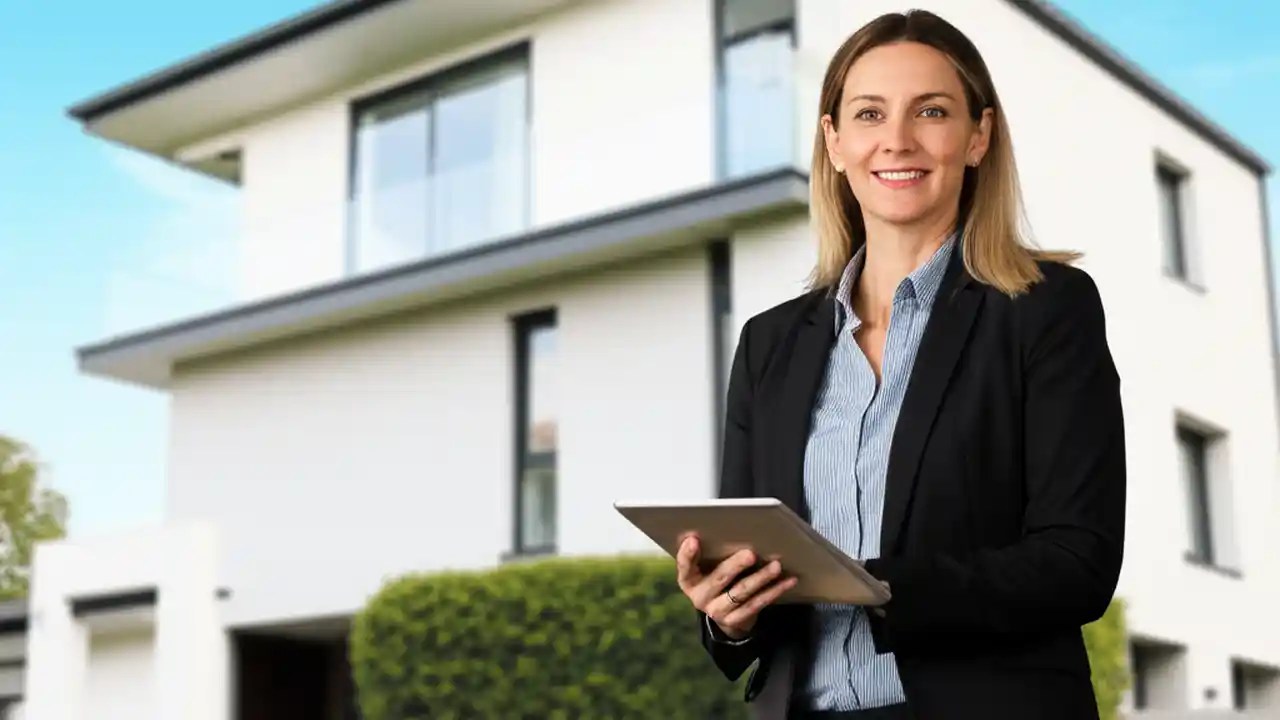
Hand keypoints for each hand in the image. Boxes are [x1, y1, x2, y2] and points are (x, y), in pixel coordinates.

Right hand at [675, 534, 798, 639]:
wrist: (724, 613)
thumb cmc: (717, 579)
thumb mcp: (708, 568)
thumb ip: (713, 553)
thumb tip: (733, 527)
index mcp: (689, 580)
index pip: (685, 566)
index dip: (687, 553)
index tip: (694, 539)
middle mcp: (700, 597)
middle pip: (719, 578)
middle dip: (736, 565)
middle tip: (750, 554)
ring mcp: (717, 611)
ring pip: (741, 592)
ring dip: (761, 578)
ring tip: (776, 566)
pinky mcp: (735, 621)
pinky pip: (757, 604)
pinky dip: (774, 591)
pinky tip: (787, 581)